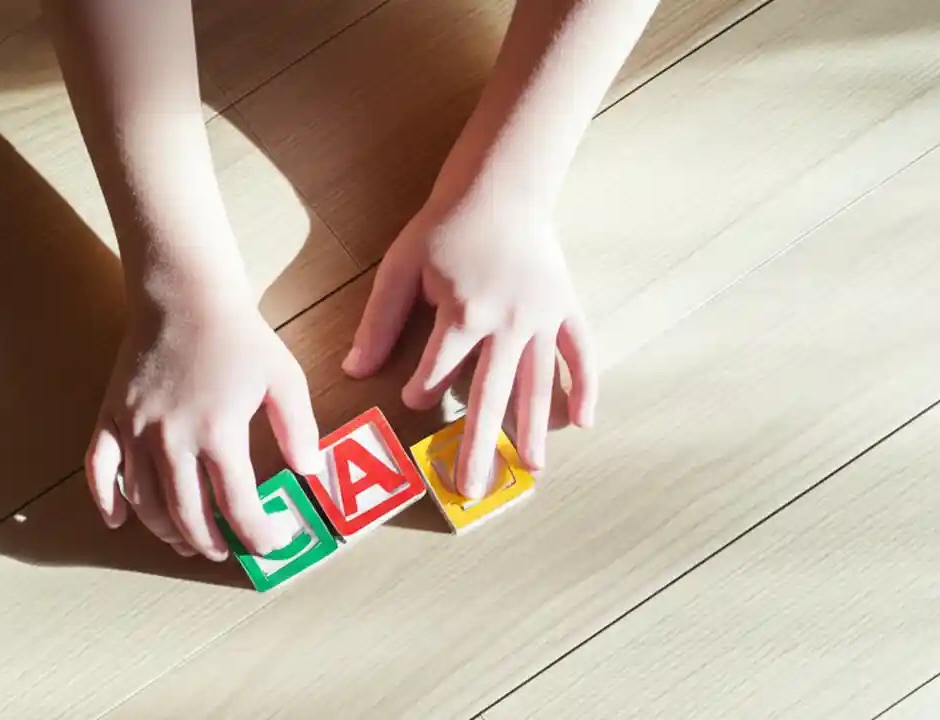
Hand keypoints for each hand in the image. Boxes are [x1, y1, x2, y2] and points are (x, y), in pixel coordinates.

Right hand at [87, 288, 320, 560]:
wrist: (184, 294)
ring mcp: (136, 430)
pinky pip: (99, 471)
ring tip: (188, 540)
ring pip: (146, 503)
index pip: (239, 507)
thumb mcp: (285, 379)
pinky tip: (119, 520)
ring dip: (168, 531)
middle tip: (227, 550)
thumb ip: (301, 430)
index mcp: (219, 433)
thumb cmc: (238, 336)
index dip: (258, 536)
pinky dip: (106, 502)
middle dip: (212, 543)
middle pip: (189, 517)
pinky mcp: (111, 417)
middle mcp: (172, 440)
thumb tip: (310, 474)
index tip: (272, 543)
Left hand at [343, 194, 596, 498]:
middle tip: (472, 489)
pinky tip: (583, 421)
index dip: (421, 391)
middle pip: (491, 397)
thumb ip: (379, 322)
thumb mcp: (400, 268)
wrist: (500, 186)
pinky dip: (584, 386)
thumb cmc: (444, 227)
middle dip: (480, 447)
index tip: (413, 400)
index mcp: (463, 316)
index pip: (437, 373)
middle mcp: (507, 325)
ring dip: (534, 429)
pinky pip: (580, 353)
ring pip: (538, 384)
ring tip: (532, 468)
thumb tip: (354, 370)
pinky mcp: (565, 308)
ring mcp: (542, 319)